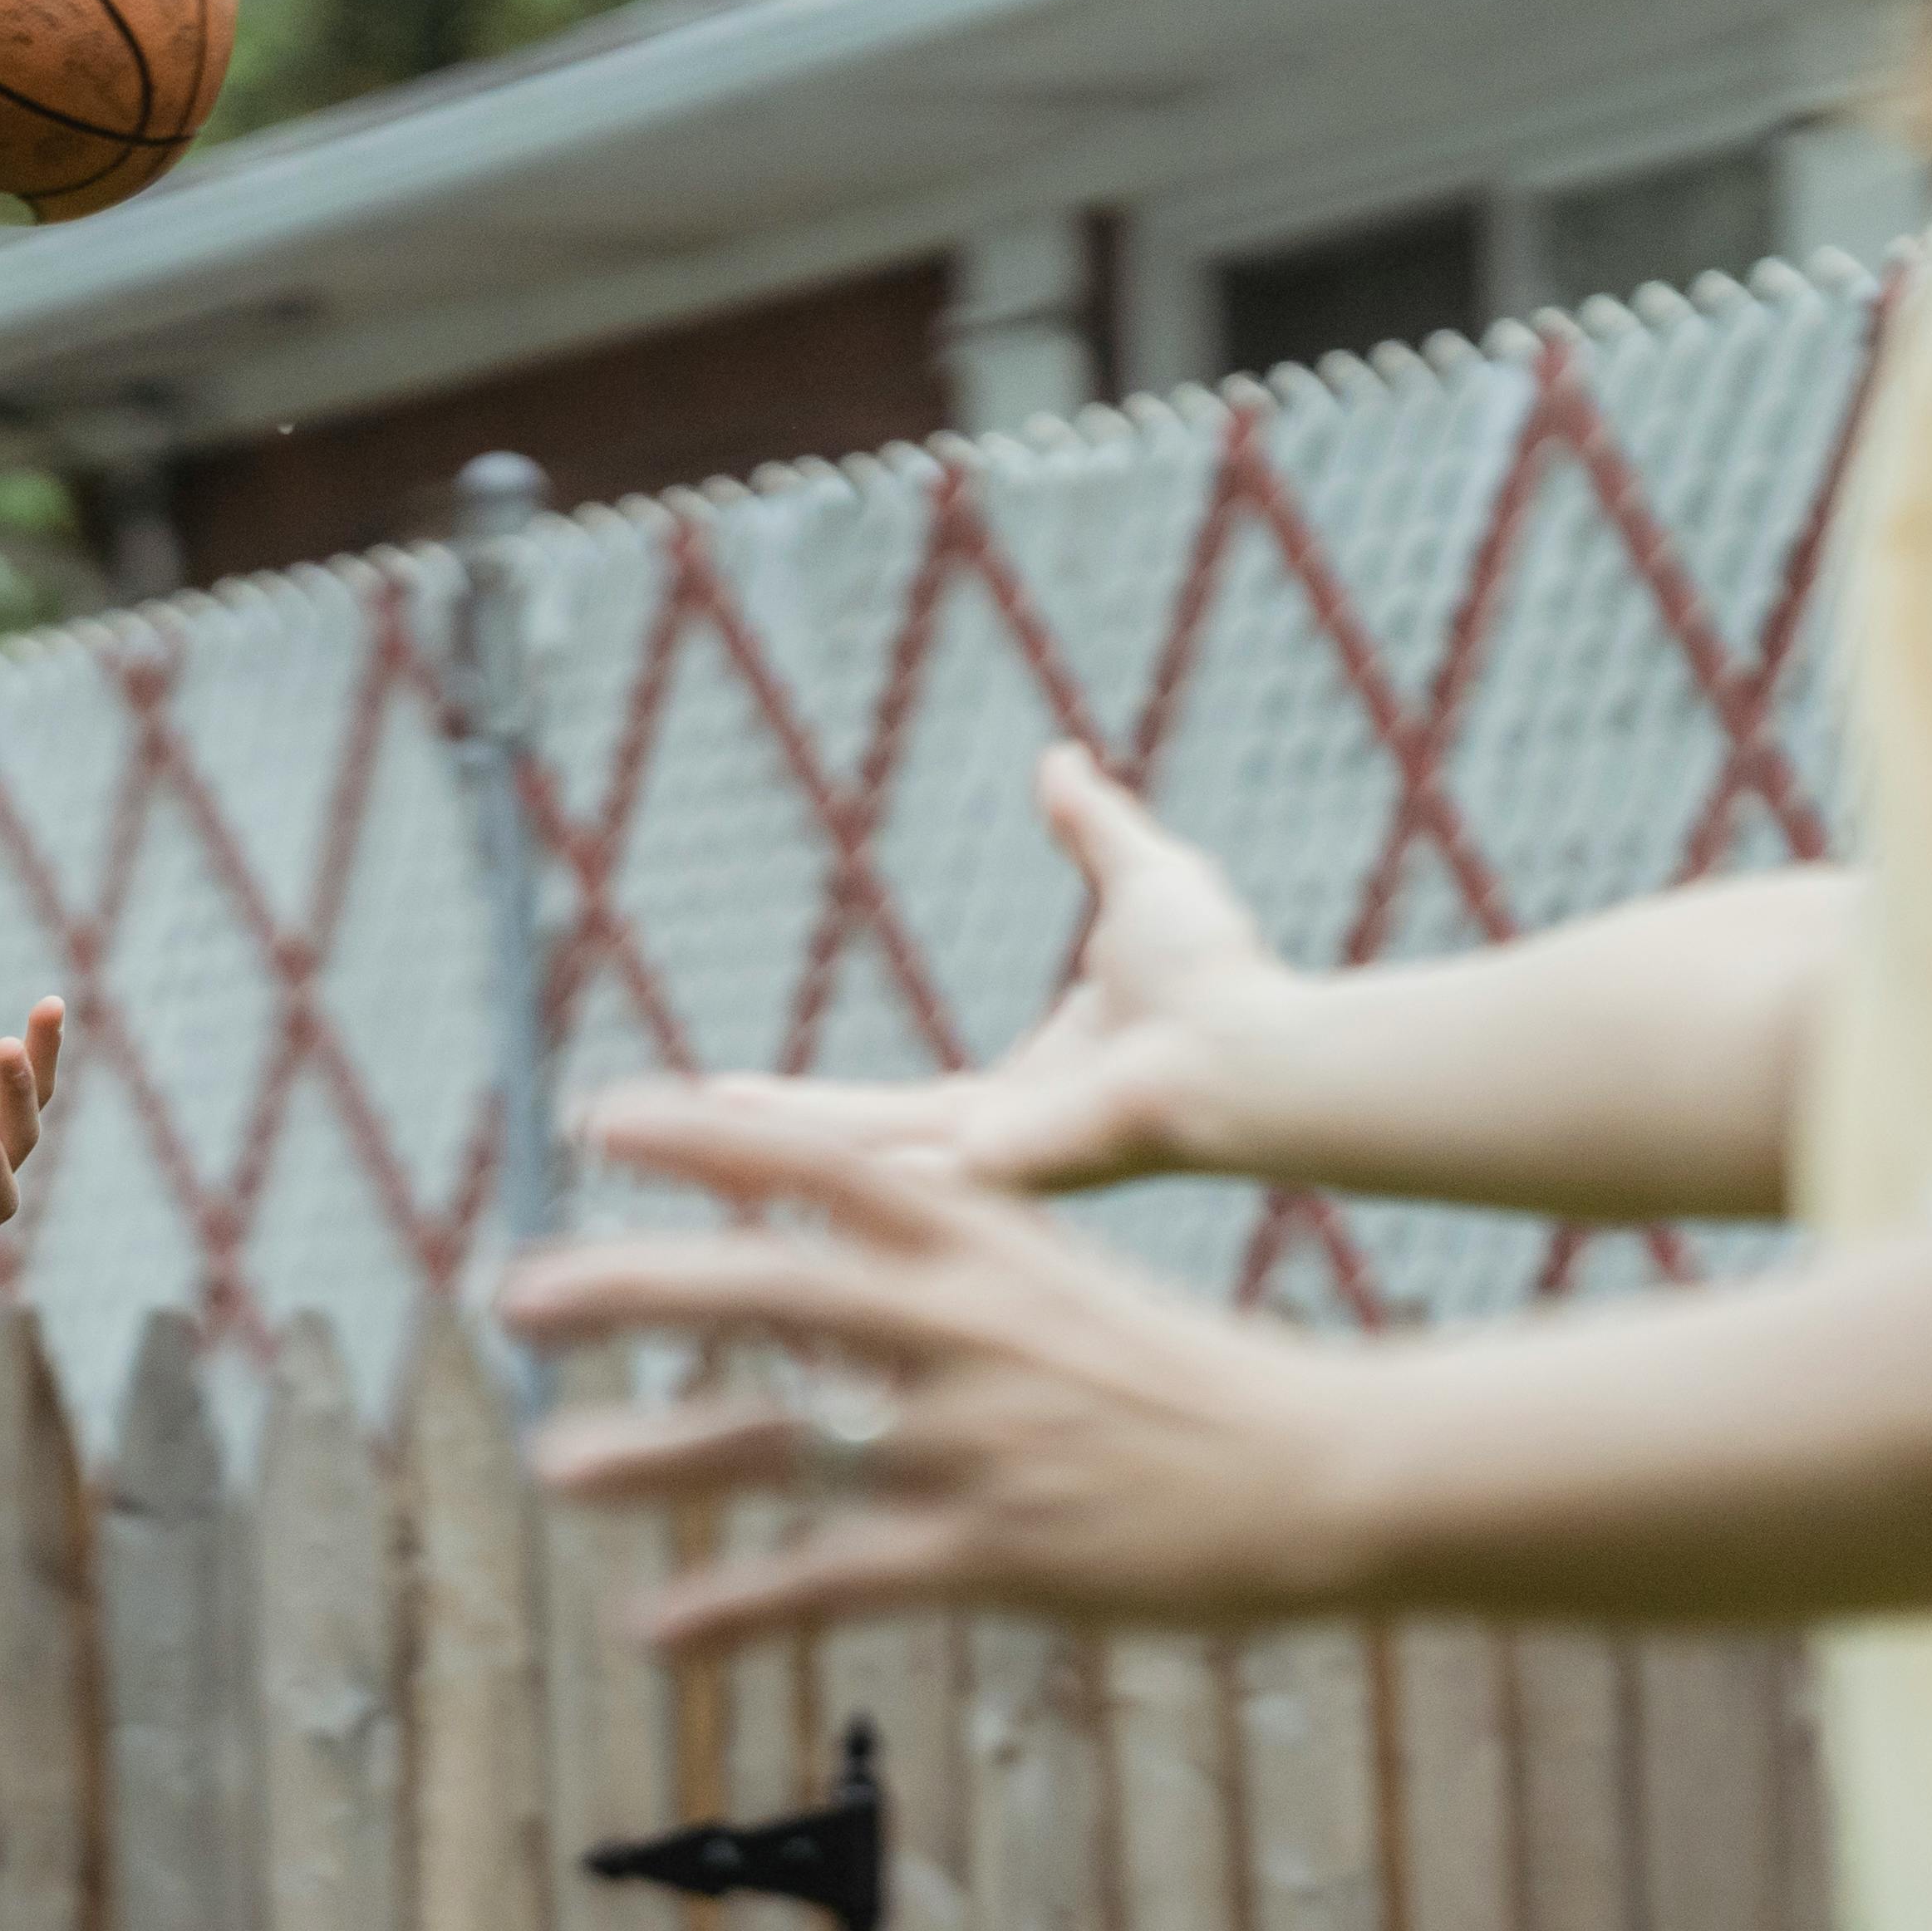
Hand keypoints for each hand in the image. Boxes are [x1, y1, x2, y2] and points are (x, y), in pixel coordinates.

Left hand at [499, 1085, 1354, 1651]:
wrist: (1323, 1472)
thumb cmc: (1183, 1379)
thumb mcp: (1066, 1280)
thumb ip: (949, 1257)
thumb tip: (815, 1241)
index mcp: (993, 1245)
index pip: (828, 1163)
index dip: (709, 1137)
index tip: (599, 1119)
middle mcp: (969, 1327)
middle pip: (769, 1286)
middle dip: (632, 1284)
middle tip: (518, 1295)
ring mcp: (978, 1441)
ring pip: (782, 1438)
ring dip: (657, 1452)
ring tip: (554, 1463)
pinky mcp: (995, 1552)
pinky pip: (832, 1580)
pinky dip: (733, 1606)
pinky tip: (652, 1630)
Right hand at [705, 743, 1296, 1192]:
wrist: (1249, 1037)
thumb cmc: (1219, 976)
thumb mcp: (1139, 876)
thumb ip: (1092, 826)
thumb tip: (1060, 762)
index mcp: (1026, 1094)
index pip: (900, 1108)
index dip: (821, 1106)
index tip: (746, 1101)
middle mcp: (1000, 1143)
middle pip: (858, 1144)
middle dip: (769, 1138)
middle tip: (683, 1125)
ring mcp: (995, 1165)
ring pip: (858, 1160)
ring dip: (770, 1150)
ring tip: (682, 1133)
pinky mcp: (996, 1168)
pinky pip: (891, 1167)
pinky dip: (816, 1161)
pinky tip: (739, 1166)